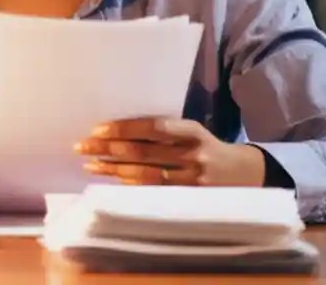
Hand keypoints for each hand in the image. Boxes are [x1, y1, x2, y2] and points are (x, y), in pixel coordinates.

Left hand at [75, 117, 265, 186]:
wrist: (243, 174)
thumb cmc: (206, 147)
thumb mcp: (191, 132)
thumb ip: (163, 131)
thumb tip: (118, 132)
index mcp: (191, 130)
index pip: (152, 127)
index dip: (123, 128)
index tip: (97, 130)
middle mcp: (193, 153)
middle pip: (143, 151)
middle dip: (108, 149)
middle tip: (82, 146)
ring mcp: (192, 179)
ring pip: (145, 174)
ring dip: (113, 170)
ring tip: (90, 165)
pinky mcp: (189, 198)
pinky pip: (154, 192)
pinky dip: (130, 185)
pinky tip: (113, 180)